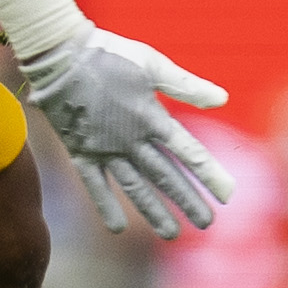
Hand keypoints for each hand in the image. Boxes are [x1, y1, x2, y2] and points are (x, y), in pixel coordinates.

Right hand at [0, 0, 235, 238]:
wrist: (59, 54)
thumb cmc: (110, 54)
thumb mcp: (152, 64)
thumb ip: (186, 86)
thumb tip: (223, 99)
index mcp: (152, 117)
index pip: (189, 153)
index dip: (210, 175)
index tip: (228, 195)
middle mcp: (131, 140)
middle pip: (166, 176)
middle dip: (187, 201)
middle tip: (207, 223)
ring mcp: (104, 149)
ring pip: (135, 186)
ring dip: (154, 211)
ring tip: (171, 234)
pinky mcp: (80, 151)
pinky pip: (94, 184)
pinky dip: (105, 205)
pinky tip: (116, 229)